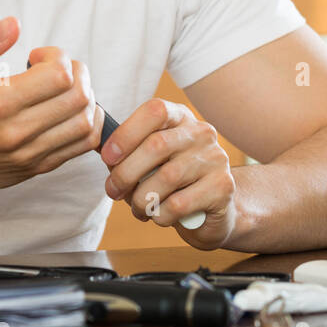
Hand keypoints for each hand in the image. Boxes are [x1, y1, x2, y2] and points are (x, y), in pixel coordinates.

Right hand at [0, 16, 103, 193]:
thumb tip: (13, 24)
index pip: (58, 75)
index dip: (56, 56)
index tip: (38, 56)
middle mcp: (17, 132)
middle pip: (77, 97)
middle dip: (76, 73)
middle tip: (57, 69)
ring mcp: (30, 154)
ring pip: (84, 122)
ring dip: (85, 97)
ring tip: (65, 89)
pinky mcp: (38, 167)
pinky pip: (82, 145)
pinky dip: (89, 123)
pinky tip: (71, 110)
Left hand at [100, 98, 235, 248]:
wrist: (213, 211)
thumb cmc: (174, 184)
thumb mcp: (151, 161)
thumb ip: (129, 152)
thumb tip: (103, 151)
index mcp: (181, 118)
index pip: (155, 111)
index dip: (127, 133)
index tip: (107, 157)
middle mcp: (202, 133)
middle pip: (156, 145)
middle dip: (126, 173)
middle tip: (113, 191)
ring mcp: (216, 158)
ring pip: (167, 177)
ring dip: (142, 199)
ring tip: (139, 209)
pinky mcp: (223, 187)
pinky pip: (179, 204)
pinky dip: (160, 215)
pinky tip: (160, 216)